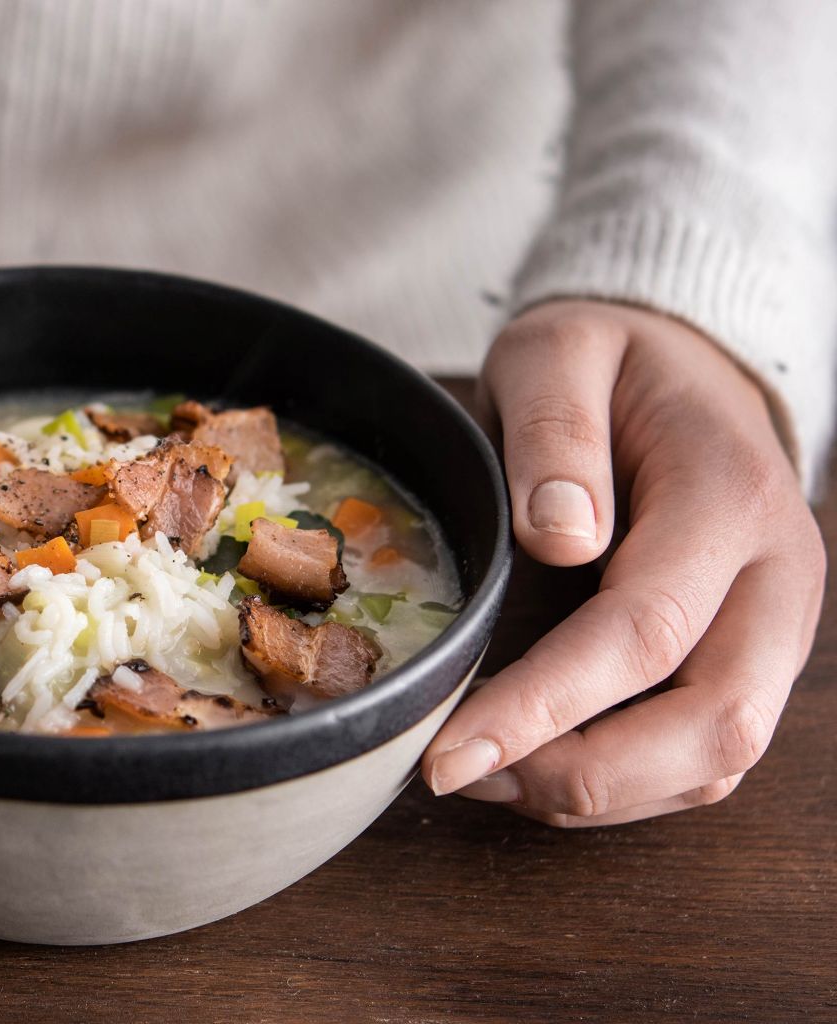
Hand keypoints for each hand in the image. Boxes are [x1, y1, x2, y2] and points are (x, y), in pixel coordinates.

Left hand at [421, 300, 824, 825]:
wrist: (686, 367)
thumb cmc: (610, 361)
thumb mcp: (560, 351)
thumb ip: (556, 429)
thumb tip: (560, 538)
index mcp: (728, 498)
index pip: (645, 631)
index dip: (546, 707)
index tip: (449, 752)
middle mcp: (778, 578)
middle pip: (713, 727)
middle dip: (579, 777)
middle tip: (457, 773)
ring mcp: (776, 628)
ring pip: (717, 761)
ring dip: (598, 794)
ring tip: (482, 773)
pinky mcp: (752, 660)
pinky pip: (704, 755)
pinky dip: (621, 782)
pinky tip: (534, 763)